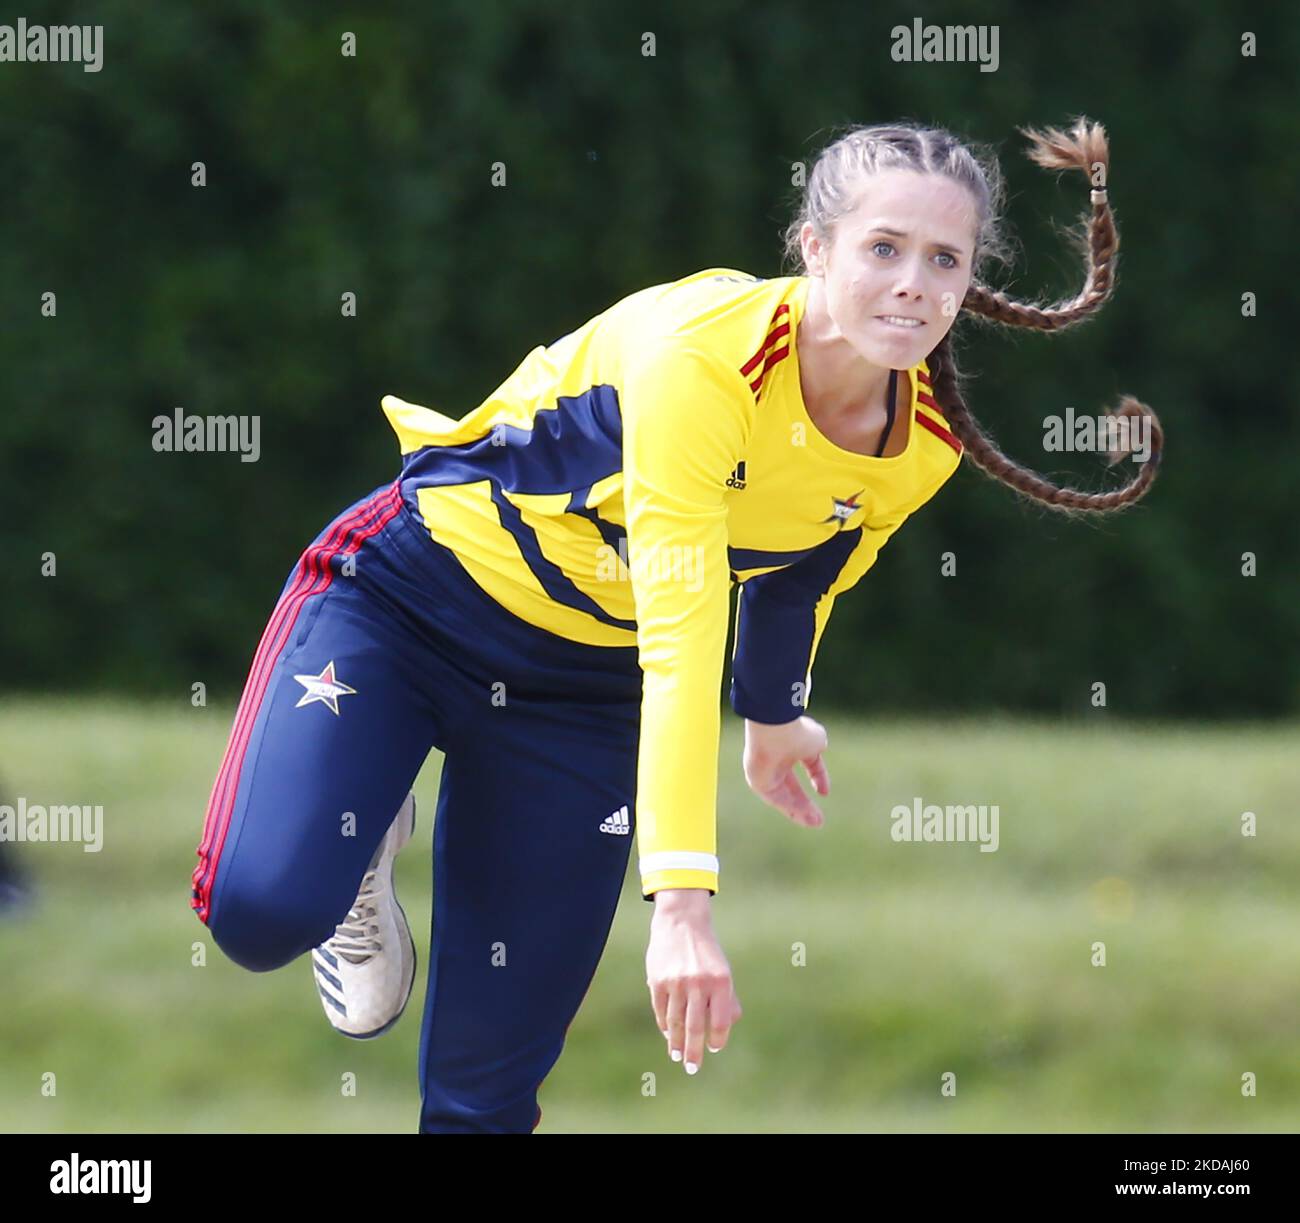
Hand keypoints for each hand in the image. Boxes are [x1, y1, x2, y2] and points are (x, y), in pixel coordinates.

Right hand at [646, 889, 741, 1073]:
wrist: (681, 921)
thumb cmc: (706, 950)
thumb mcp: (723, 970)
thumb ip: (727, 998)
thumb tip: (726, 1027)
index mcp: (721, 981)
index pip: (720, 1021)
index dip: (717, 1039)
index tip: (714, 1048)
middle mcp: (699, 983)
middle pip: (695, 1027)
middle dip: (694, 1052)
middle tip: (692, 1068)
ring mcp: (677, 982)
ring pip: (675, 1022)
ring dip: (676, 1042)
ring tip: (677, 1055)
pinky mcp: (658, 980)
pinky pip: (661, 1010)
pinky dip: (664, 1025)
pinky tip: (667, 1034)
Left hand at [742, 715, 830, 826]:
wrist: (776, 730)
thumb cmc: (797, 731)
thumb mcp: (816, 741)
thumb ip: (817, 752)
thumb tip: (817, 760)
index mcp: (791, 745)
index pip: (807, 763)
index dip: (818, 776)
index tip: (825, 792)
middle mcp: (777, 759)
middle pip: (791, 787)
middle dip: (805, 803)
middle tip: (819, 820)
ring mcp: (766, 772)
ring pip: (784, 796)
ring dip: (800, 811)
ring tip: (816, 823)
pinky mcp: (758, 783)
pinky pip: (776, 799)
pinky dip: (790, 809)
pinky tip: (805, 819)